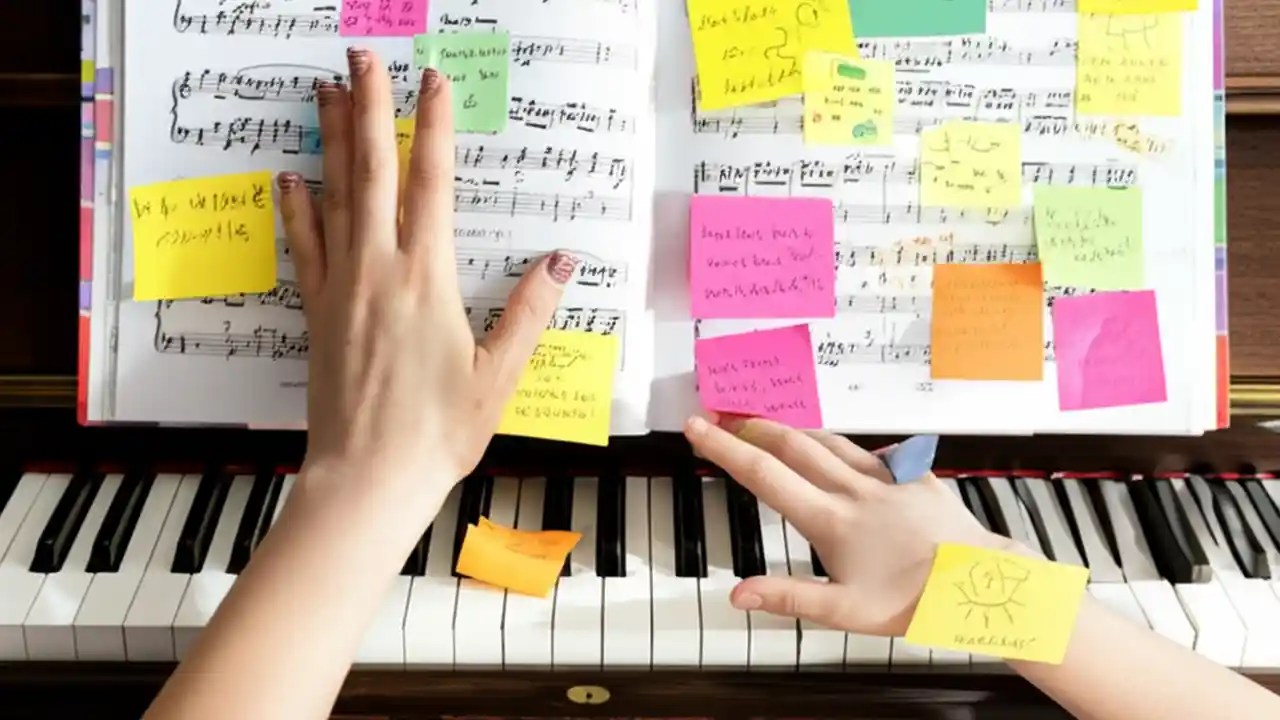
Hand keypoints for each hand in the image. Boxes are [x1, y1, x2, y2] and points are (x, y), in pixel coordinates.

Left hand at [276, 49, 578, 498]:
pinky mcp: (318, 311)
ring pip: (333, 197)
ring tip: (325, 92)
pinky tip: (291, 177)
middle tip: (362, 59)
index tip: (433, 82)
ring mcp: (341, 287)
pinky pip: (305, 245)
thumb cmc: (438, 433)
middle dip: (368, 109)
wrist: (367, 479)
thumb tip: (562, 261)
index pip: (432, 184)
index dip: (434, 127)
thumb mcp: (498, 375)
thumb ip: (528, 312)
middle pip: (371, 172)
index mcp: (427, 279)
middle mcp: (378, 270)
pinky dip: (298, 207)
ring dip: (330, 141)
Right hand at [684, 414, 1017, 635]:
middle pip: (792, 444)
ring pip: (830, 440)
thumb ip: (788, 597)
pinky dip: (845, 446)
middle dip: (751, 426)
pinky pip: (872, 452)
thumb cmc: (915, 602)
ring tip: (771, 425)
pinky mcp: (916, 476)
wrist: (983, 584)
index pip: (764, 475)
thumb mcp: (845, 612)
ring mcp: (888, 478)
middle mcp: (855, 489)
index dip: (724, 449)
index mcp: (830, 519)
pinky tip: (844, 450)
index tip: (698, 427)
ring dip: (794, 429)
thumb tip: (737, 593)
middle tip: (723, 415)